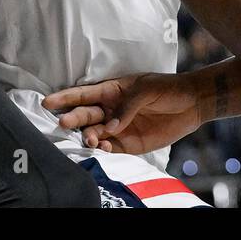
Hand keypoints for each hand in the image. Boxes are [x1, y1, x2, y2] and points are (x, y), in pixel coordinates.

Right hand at [43, 73, 202, 154]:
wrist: (192, 103)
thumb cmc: (167, 89)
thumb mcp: (147, 89)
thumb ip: (128, 106)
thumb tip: (111, 126)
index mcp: (112, 91)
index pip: (84, 94)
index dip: (66, 98)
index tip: (47, 102)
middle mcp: (111, 110)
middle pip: (86, 115)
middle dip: (73, 119)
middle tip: (63, 124)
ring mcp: (119, 127)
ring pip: (95, 134)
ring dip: (89, 137)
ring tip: (89, 140)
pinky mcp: (129, 144)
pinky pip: (111, 149)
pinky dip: (105, 151)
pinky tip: (104, 150)